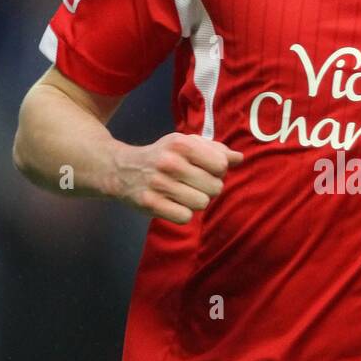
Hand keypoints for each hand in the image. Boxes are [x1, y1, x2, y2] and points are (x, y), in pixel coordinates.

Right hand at [113, 133, 243, 223]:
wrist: (121, 169)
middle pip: (215, 187)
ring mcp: (159, 183)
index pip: (221, 165)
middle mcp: (170, 162)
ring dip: (196, 201)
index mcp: (181, 143)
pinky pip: (185, 217)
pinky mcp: (150, 204)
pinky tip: (173, 203)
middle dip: (209, 187)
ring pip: (202, 203)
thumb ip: (215, 150)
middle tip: (193, 183)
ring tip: (183, 193)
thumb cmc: (162, 155)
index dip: (218, 171)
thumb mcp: (186, 144)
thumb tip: (239, 158)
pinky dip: (182, 213)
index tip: (205, 169)